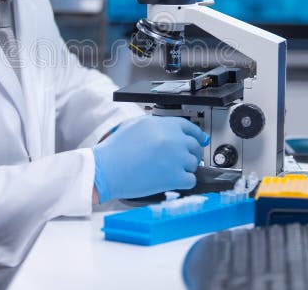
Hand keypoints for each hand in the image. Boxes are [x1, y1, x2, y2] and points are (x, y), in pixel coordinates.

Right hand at [91, 115, 209, 202]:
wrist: (106, 168)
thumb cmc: (116, 149)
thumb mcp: (136, 125)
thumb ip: (157, 125)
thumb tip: (171, 130)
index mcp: (164, 124)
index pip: (190, 127)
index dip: (196, 135)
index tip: (200, 140)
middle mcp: (173, 139)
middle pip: (195, 146)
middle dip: (190, 153)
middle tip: (181, 160)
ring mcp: (176, 158)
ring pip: (194, 164)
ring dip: (185, 168)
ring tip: (168, 171)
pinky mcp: (174, 177)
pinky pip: (190, 180)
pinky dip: (183, 182)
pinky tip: (171, 181)